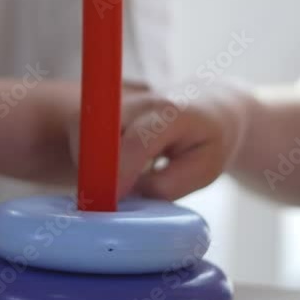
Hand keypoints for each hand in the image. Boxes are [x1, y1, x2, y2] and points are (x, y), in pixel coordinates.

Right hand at [70, 81, 251, 200]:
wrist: (214, 105)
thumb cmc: (212, 141)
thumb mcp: (205, 171)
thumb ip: (167, 186)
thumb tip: (127, 195)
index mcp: (174, 113)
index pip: (137, 141)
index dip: (119, 172)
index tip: (111, 200)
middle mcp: (144, 100)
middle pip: (101, 129)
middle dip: (95, 166)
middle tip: (103, 197)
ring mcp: (123, 99)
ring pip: (85, 129)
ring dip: (90, 161)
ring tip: (114, 181)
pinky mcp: (108, 106)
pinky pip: (85, 131)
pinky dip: (91, 155)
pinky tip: (112, 168)